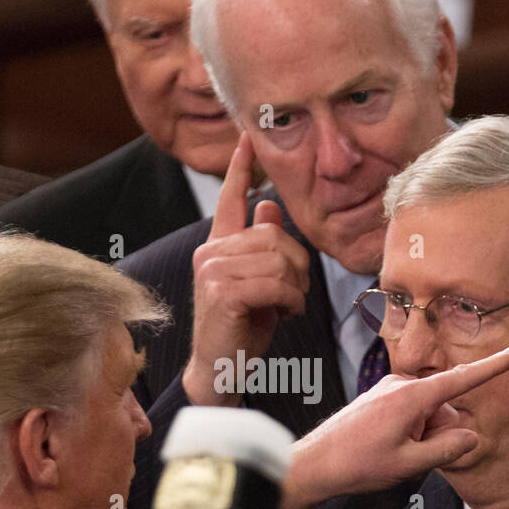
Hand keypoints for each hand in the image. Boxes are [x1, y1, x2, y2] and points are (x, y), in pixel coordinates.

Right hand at [181, 132, 311, 406]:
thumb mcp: (259, 283)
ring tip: (288, 306)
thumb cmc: (241, 329)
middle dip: (297, 265)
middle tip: (295, 294)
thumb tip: (269, 207)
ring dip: (296, 288)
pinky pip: (276, 283)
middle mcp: (210, 252)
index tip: (248, 137)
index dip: (241, 168)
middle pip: (274, 235)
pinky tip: (284, 314)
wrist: (220, 370)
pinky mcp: (222, 291)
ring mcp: (213, 270)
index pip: (229, 198)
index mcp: (218, 247)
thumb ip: (262, 247)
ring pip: (279, 260)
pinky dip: (291, 301)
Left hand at [277, 344, 508, 508]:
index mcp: (411, 397)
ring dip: (420, 436)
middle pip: (443, 409)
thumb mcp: (408, 464)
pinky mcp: (379, 397)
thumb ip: (446, 451)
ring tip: (390, 452)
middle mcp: (400, 385)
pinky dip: (408, 432)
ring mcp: (388, 390)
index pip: (461, 380)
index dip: (492, 368)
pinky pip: (409, 413)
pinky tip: (384, 447)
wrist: (313, 463)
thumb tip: (471, 437)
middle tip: (407, 456)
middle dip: (437, 434)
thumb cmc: (356, 464)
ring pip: (426, 414)